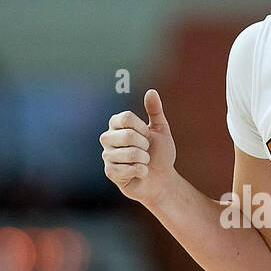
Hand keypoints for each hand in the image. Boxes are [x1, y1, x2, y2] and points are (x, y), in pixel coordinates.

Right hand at [100, 89, 176, 205]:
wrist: (162, 179)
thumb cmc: (160, 154)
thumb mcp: (161, 130)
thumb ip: (155, 111)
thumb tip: (151, 91)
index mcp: (117, 124)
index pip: (126, 117)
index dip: (142, 128)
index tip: (148, 135)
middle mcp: (108, 138)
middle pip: (127, 135)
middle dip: (145, 145)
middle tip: (146, 151)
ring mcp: (107, 156)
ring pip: (129, 153)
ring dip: (144, 159)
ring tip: (144, 162)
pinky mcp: (110, 172)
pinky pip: (127, 169)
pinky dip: (141, 171)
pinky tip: (141, 173)